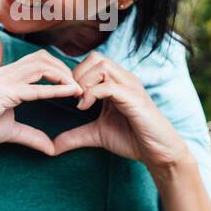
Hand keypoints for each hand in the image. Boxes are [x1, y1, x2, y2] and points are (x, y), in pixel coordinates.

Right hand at [0, 50, 82, 155]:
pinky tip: (69, 93)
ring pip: (41, 67)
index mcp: (7, 77)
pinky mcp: (0, 93)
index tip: (75, 85)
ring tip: (78, 89)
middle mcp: (6, 73)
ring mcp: (3, 81)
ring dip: (64, 76)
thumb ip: (30, 136)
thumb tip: (51, 148)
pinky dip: (54, 89)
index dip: (59, 70)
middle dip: (65, 69)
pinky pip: (33, 89)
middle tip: (80, 86)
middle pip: (43, 59)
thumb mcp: (8, 132)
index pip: (38, 62)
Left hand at [51, 52, 190, 173]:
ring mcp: (131, 87)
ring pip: (102, 66)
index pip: (92, 62)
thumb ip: (75, 136)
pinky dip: (92, 94)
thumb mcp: (97, 135)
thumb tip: (52, 147)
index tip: (68, 96)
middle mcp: (124, 79)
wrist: (158, 152)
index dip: (75, 75)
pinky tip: (85, 108)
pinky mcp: (135, 99)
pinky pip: (109, 86)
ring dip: (84, 82)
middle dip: (78, 75)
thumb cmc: (132, 139)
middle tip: (72, 97)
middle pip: (95, 58)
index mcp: (116, 82)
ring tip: (79, 102)